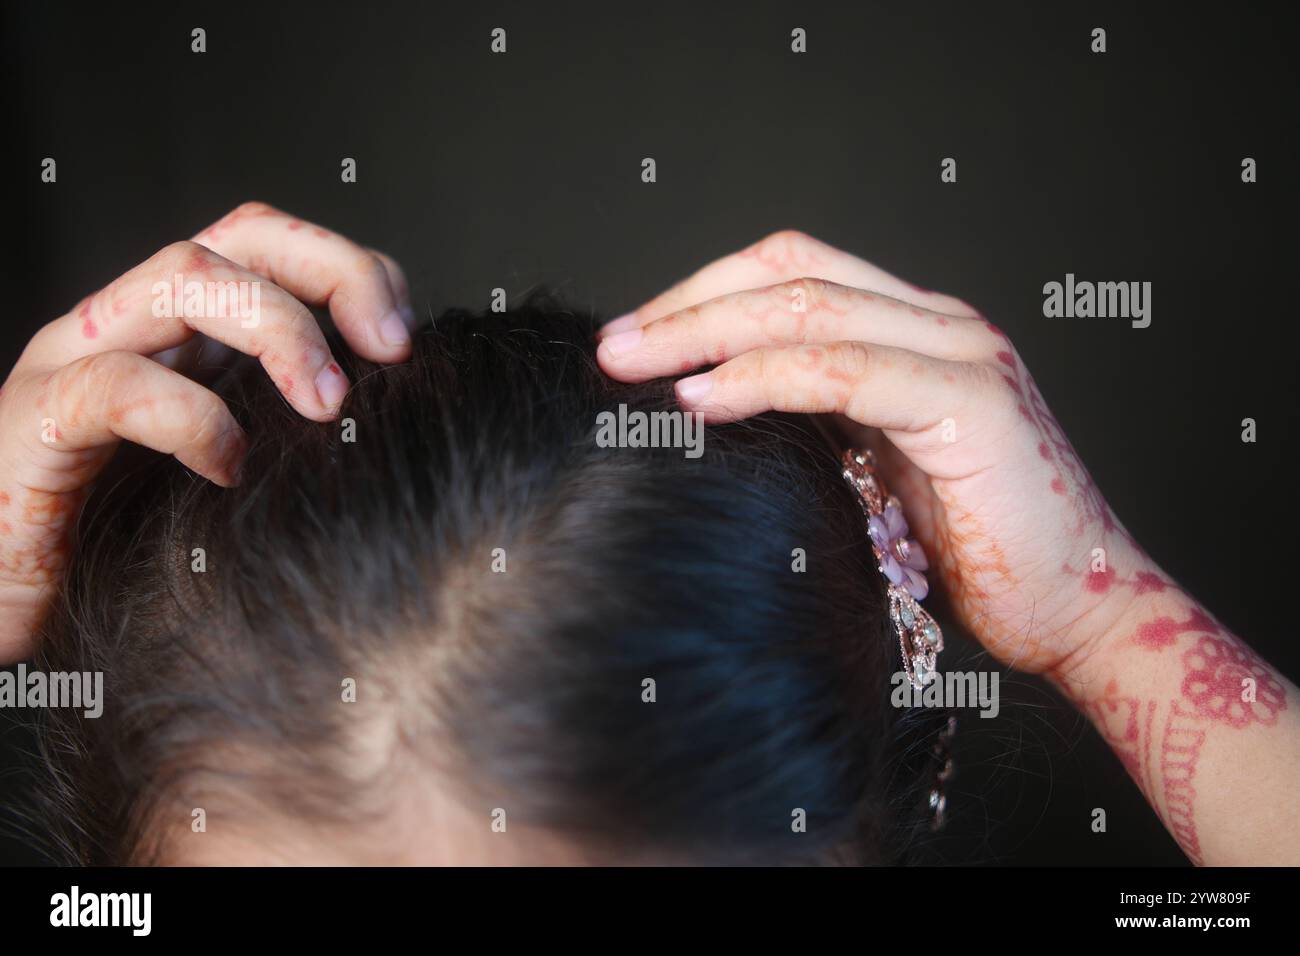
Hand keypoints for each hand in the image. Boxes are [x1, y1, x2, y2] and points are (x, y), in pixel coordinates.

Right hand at [0, 202, 413, 662]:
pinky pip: (115, 385)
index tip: (407, 340)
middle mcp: (133, 325)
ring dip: (279, 329)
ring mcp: (74, 362)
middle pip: (240, 237)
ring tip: (327, 405)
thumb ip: (284, 431)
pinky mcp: (33, 427)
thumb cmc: (122, 540)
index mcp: (184, 330)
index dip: (352, 270)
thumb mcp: (227, 471)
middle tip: (392, 349)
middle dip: (334, 273)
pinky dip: (190, 417)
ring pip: (183, 278)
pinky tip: (231, 468)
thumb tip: (392, 428)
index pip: (273, 247)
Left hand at [597, 230, 1147, 676]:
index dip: (706, 291)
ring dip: (705, 330)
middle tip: (613, 347)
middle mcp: (940, 322)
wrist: (1079, 610)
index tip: (637, 338)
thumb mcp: (872, 471)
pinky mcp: (974, 399)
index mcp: (914, 329)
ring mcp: (962, 351)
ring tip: (633, 364)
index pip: (793, 272)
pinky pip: (845, 370)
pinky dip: (763, 378)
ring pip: (809, 308)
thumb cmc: (971, 555)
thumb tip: (706, 407)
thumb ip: (816, 423)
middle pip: (790, 272)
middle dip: (689, 303)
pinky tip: (702, 398)